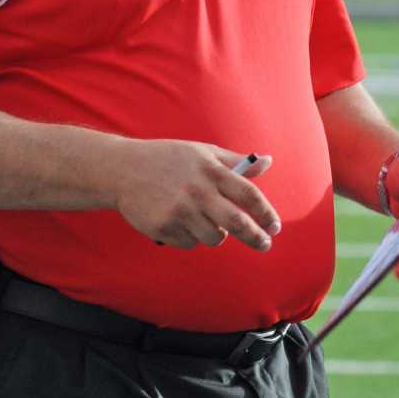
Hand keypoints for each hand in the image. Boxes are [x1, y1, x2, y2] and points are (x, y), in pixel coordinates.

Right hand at [113, 143, 280, 251]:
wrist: (124, 169)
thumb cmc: (169, 159)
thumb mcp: (203, 152)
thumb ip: (236, 161)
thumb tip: (267, 162)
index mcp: (211, 171)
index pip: (249, 196)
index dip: (266, 214)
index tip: (274, 227)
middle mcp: (197, 192)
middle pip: (237, 224)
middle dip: (256, 238)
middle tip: (265, 244)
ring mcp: (180, 212)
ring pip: (213, 238)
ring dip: (216, 234)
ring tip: (202, 220)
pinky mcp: (164, 227)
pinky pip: (190, 243)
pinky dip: (191, 237)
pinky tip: (179, 221)